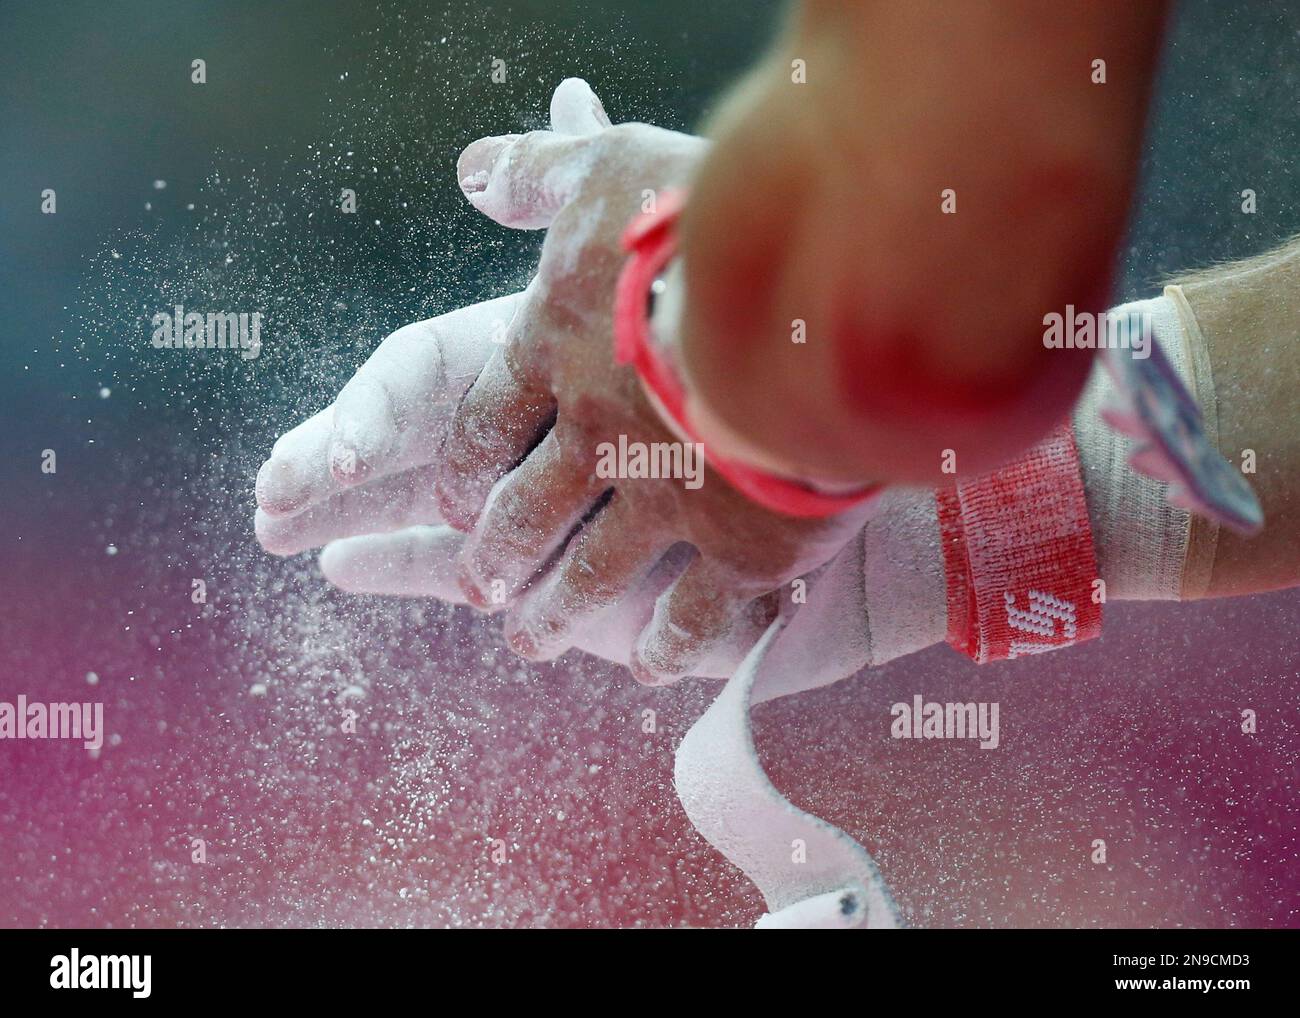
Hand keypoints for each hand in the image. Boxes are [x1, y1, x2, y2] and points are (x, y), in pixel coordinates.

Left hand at [434, 78, 873, 682]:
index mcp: (555, 358)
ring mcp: (664, 505)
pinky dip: (666, 643)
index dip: (464, 471)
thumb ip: (539, 174)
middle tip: (479, 587)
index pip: (483, 428)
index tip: (452, 503)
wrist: (810, 312)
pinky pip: (689, 615)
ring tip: (529, 641)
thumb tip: (471, 173)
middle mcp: (595, 442)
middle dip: (497, 556)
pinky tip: (648, 665)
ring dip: (555, 612)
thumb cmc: (708, 232)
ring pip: (590, 575)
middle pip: (526, 515)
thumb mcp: (611, 172)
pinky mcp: (738, 550)